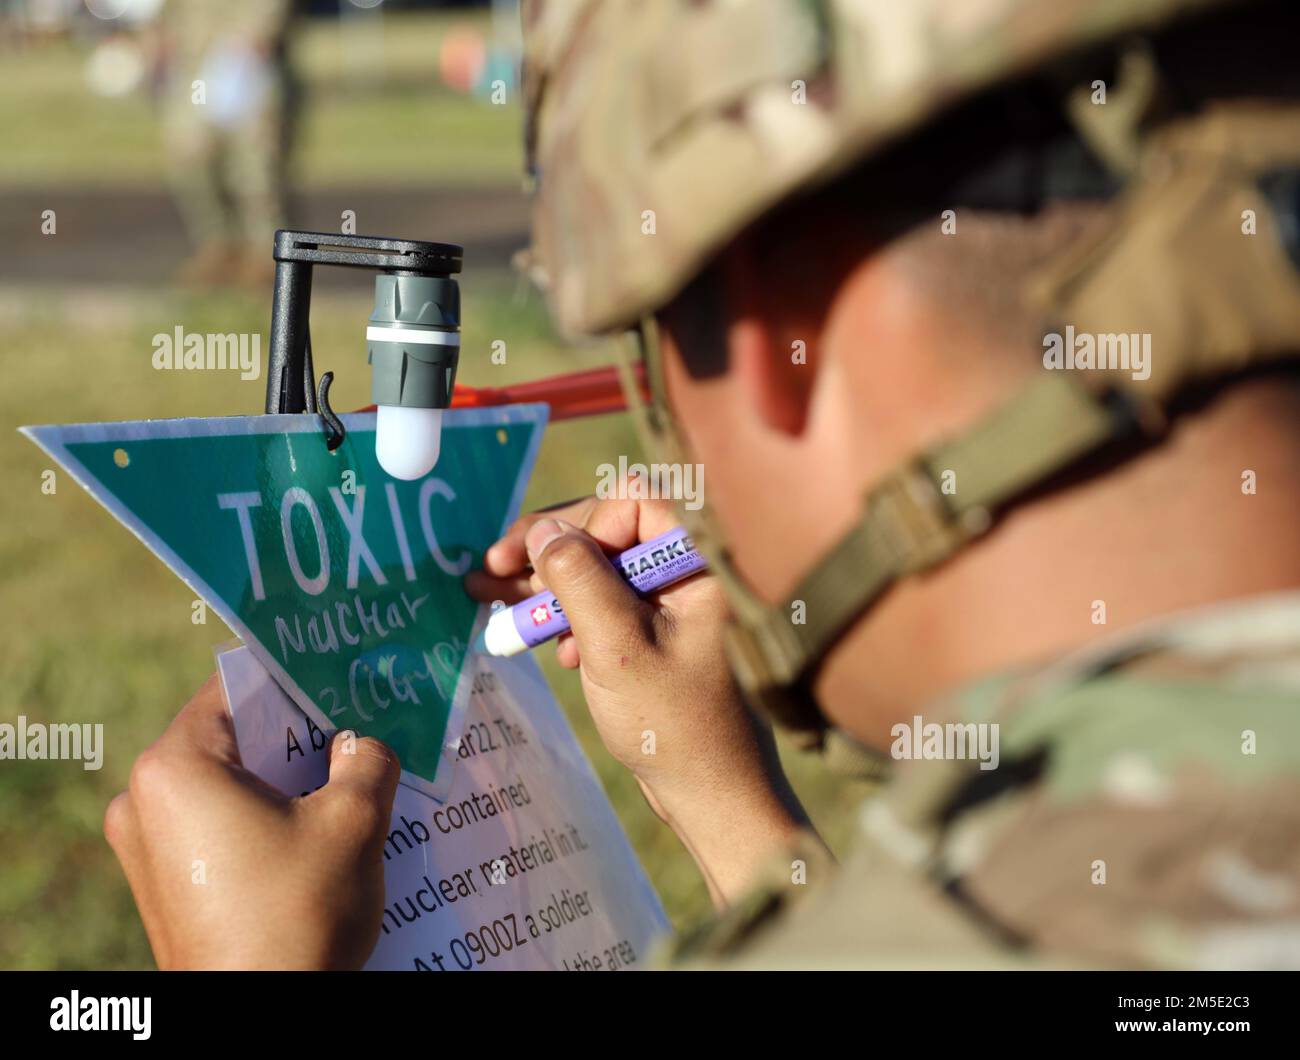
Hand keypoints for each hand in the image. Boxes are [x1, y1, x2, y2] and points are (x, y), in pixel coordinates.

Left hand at [104, 675, 398, 968]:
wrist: (261, 1016)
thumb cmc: (297, 915)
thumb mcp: (353, 821)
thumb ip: (367, 759)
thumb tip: (364, 742)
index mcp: (176, 766)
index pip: (237, 689)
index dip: (295, 682)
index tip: (341, 681)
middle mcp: (143, 799)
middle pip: (232, 738)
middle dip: (297, 737)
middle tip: (355, 732)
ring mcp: (145, 846)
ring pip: (226, 784)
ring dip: (283, 782)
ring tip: (343, 784)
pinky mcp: (161, 884)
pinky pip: (214, 825)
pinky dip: (261, 819)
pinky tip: (313, 832)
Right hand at [465, 496, 816, 904]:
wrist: (713, 792)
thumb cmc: (677, 722)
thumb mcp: (616, 645)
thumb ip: (578, 579)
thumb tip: (543, 529)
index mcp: (695, 561)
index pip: (627, 502)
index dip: (574, 523)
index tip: (528, 562)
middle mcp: (686, 571)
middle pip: (605, 530)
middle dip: (546, 553)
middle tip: (489, 573)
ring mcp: (671, 602)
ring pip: (598, 568)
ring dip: (546, 584)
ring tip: (488, 597)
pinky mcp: (657, 632)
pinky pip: (605, 602)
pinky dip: (570, 616)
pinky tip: (552, 647)